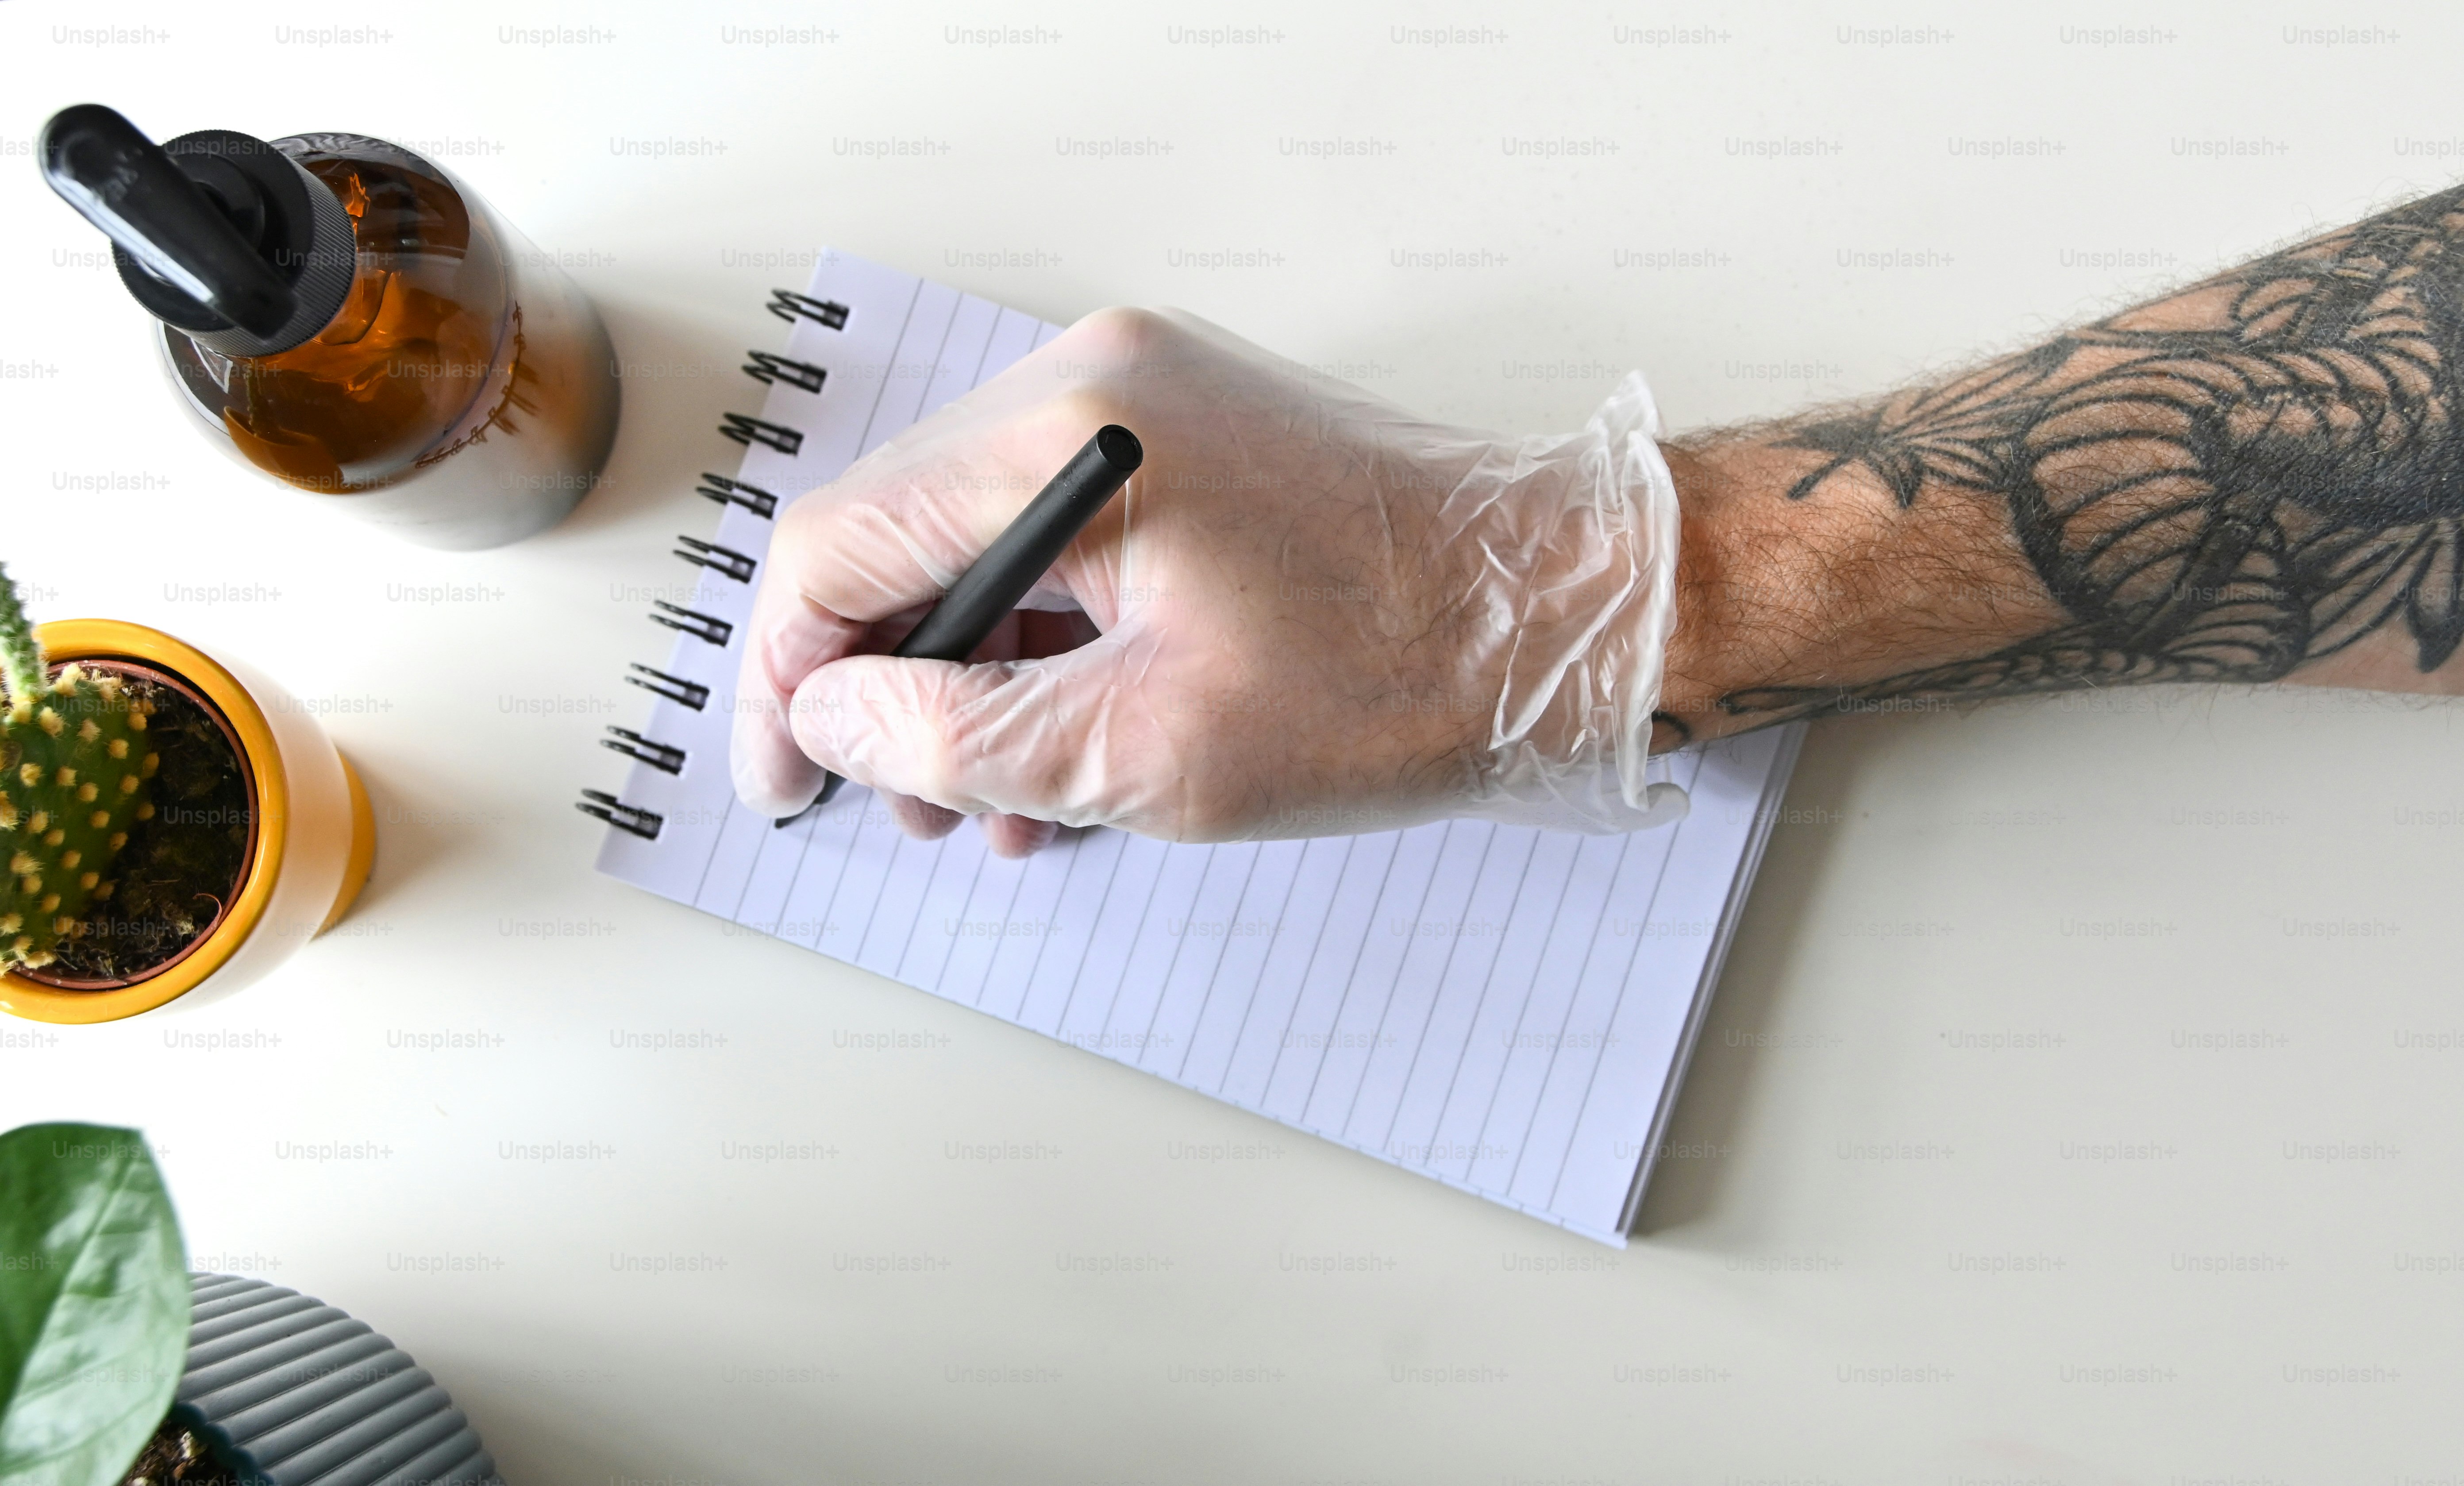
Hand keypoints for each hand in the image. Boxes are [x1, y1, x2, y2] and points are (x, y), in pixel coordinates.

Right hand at [730, 307, 1683, 854]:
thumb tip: (830, 718)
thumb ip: (955, 736)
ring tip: (1002, 802)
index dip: (789, 677)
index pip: (841, 544)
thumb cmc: (1398, 677)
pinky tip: (1064, 743)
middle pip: (901, 538)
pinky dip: (1043, 641)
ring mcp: (1145, 399)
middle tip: (916, 809)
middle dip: (887, 689)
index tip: (791, 781)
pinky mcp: (1189, 438)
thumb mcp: (1145, 749)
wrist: (1563, 619)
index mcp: (1072, 435)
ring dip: (967, 680)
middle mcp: (1094, 382)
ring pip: (978, 546)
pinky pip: (1061, 537)